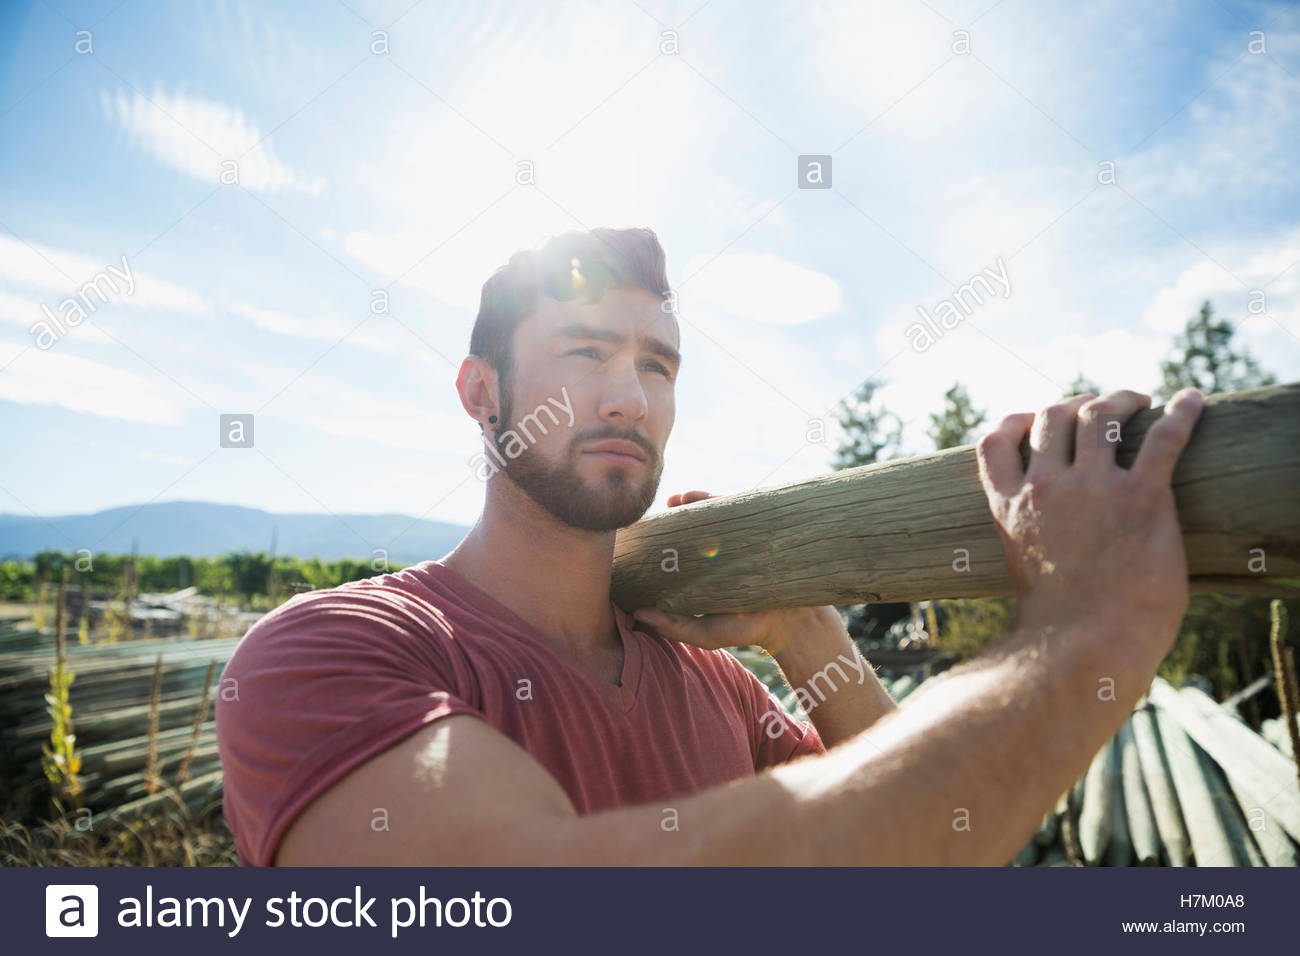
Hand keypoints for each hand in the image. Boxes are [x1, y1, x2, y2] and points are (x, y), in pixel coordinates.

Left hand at [630, 490, 843, 653]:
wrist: (791, 623)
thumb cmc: (745, 629)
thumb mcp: (704, 633)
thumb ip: (672, 626)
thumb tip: (637, 614)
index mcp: (703, 571)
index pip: (681, 547)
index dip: (665, 534)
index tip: (649, 526)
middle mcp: (720, 552)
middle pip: (695, 526)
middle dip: (679, 512)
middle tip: (666, 504)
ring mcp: (740, 542)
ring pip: (716, 515)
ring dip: (698, 501)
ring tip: (682, 496)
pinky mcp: (759, 535)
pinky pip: (742, 513)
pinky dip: (725, 502)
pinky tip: (712, 497)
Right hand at [975, 387, 1203, 655]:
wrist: (1084, 646)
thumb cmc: (1059, 627)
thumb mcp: (1023, 571)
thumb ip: (1031, 540)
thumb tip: (1049, 548)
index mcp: (1012, 508)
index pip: (994, 443)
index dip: (1013, 422)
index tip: (1031, 419)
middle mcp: (1045, 489)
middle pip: (1052, 416)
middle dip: (1075, 403)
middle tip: (1099, 409)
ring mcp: (1093, 490)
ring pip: (1100, 415)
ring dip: (1120, 399)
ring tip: (1139, 402)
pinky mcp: (1142, 498)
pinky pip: (1164, 438)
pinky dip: (1181, 414)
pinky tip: (1191, 401)